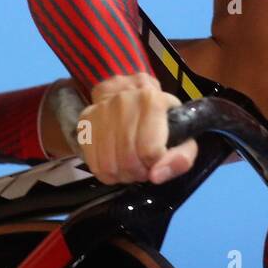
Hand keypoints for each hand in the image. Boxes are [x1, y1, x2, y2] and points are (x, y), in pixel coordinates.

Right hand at [77, 74, 196, 184]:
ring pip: (109, 166)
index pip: (151, 151)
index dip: (156, 165)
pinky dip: (105, 173)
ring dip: (122, 175)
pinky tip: (115, 163)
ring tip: (130, 165)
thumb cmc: (160, 115)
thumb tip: (156, 176)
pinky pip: (93, 162)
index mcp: (151, 101)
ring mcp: (100, 110)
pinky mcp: (85, 120)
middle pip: (128, 161)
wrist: (130, 90)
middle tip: (143, 167)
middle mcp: (123, 101)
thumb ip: (181, 157)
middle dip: (139, 173)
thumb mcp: (182, 133)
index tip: (157, 160)